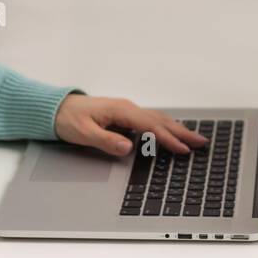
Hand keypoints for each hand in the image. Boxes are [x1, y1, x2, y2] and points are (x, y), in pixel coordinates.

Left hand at [54, 95, 209, 156]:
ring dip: (176, 129)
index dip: (168, 139)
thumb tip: (128, 147)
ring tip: (193, 138)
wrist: (56, 108)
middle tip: (201, 142)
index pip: (150, 126)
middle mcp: (127, 108)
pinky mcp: (124, 115)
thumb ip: (106, 140)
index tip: (182, 149)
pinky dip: (164, 126)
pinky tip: (170, 132)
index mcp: (121, 111)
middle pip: (160, 120)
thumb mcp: (84, 133)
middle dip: (181, 132)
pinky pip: (149, 120)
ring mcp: (126, 110)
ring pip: (157, 119)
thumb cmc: (68, 119)